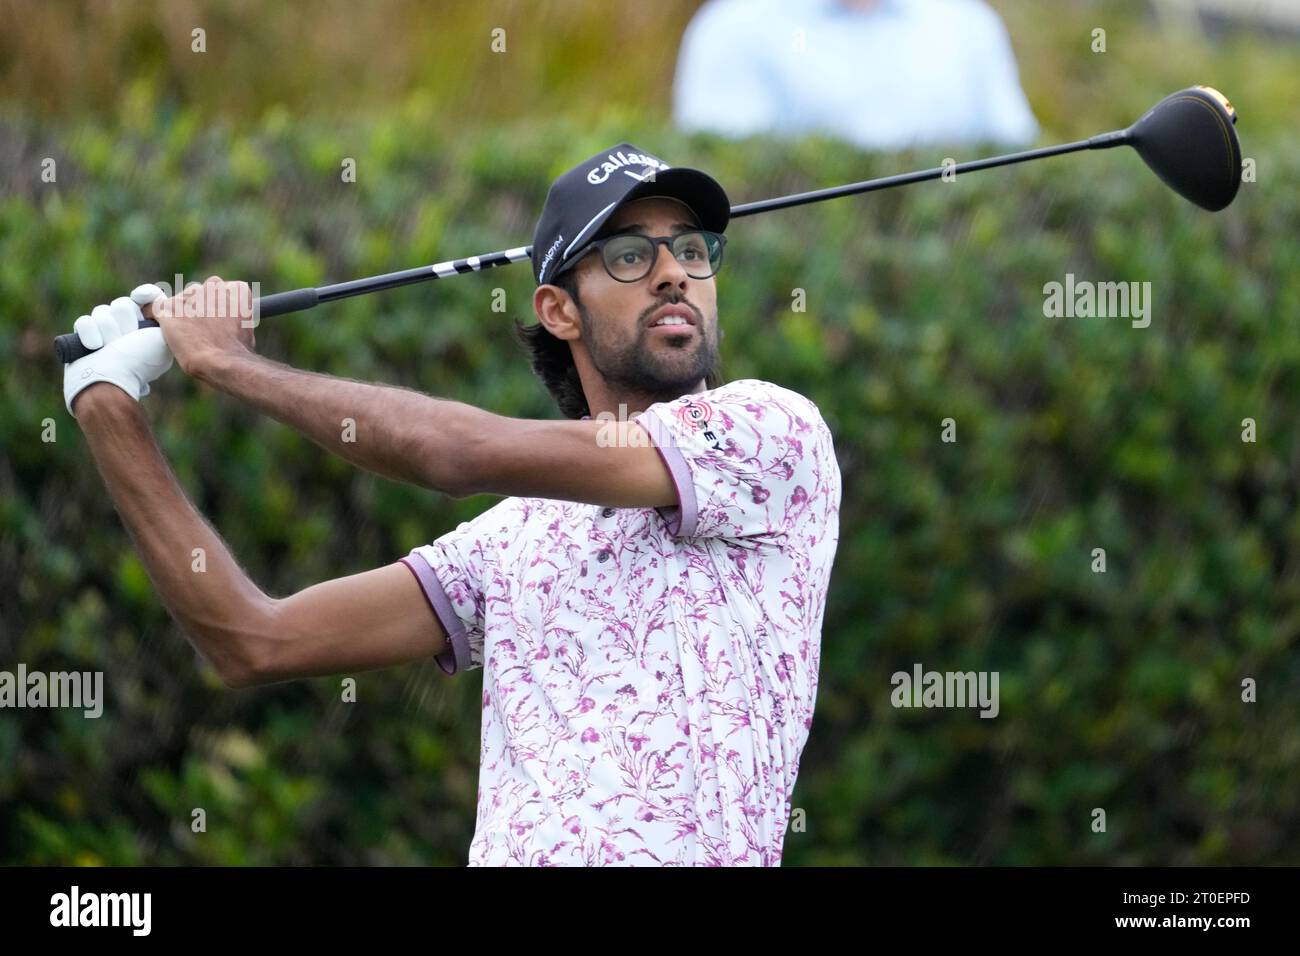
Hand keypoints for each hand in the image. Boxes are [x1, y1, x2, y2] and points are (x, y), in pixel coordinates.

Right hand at [63, 284, 173, 417]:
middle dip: (125, 322)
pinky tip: (94, 346)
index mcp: (147, 327)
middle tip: (127, 339)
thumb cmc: (140, 364)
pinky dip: (89, 333)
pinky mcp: (83, 336)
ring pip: (101, 311)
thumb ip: (167, 321)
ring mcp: (104, 331)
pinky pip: (84, 321)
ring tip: (110, 347)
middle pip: (122, 304)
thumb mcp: (163, 342)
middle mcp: (127, 327)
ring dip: (108, 330)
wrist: (111, 382)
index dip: (145, 294)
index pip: (148, 298)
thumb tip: (164, 305)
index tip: (141, 298)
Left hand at [150, 276, 255, 377]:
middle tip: (202, 327)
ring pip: (181, 299)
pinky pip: (156, 306)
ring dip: (182, 312)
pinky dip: (158, 316)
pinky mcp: (169, 308)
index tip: (220, 318)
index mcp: (235, 289)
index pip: (226, 288)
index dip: (221, 305)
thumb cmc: (236, 351)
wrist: (220, 361)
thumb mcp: (247, 328)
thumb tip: (225, 321)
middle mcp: (212, 286)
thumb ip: (234, 316)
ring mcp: (189, 296)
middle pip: (201, 290)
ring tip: (189, 334)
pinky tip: (164, 327)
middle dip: (200, 306)